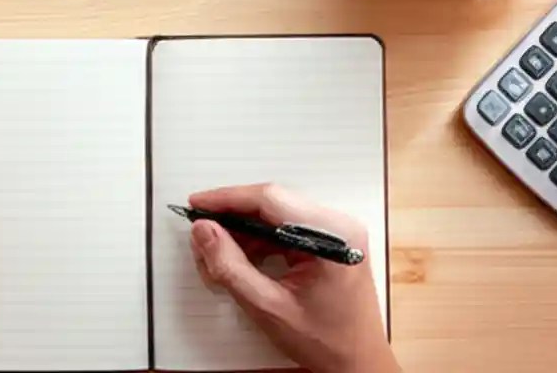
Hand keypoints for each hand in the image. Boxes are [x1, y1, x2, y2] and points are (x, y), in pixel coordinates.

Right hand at [188, 184, 398, 372]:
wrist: (358, 362)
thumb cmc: (327, 342)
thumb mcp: (268, 306)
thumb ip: (231, 266)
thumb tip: (205, 232)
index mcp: (330, 235)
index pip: (270, 199)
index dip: (227, 199)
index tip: (198, 205)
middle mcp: (338, 225)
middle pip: (272, 203)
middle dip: (232, 216)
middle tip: (203, 232)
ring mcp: (336, 232)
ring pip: (277, 215)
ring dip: (245, 229)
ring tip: (219, 252)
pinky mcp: (329, 241)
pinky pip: (287, 228)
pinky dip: (261, 239)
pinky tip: (242, 257)